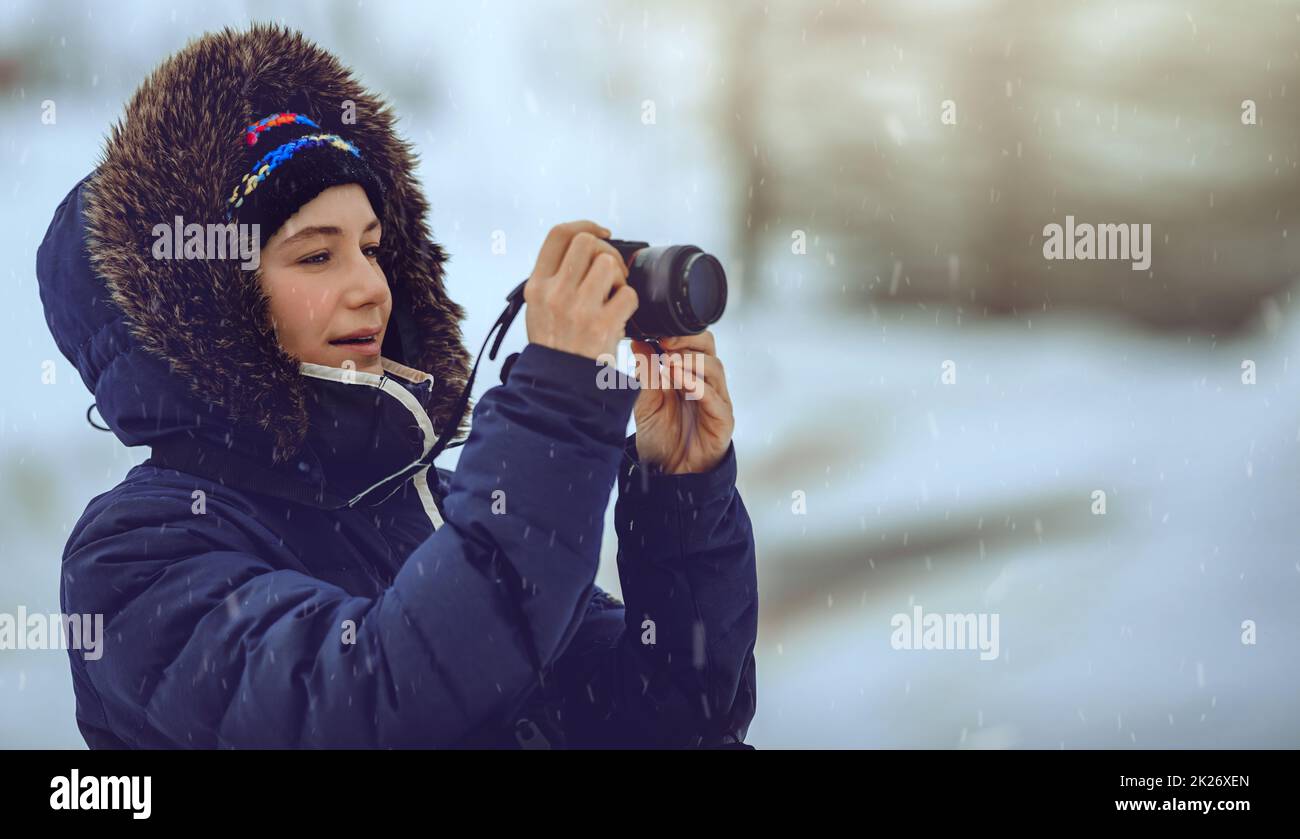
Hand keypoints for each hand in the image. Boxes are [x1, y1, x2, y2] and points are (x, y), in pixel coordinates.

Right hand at [523, 220, 637, 361]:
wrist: (558, 386)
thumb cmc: (553, 347)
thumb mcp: (538, 308)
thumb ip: (554, 278)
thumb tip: (584, 251)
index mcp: (537, 285)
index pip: (559, 235)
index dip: (584, 224)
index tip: (600, 232)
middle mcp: (555, 292)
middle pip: (587, 242)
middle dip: (606, 251)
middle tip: (611, 271)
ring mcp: (578, 308)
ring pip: (609, 263)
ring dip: (619, 276)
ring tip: (614, 295)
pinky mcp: (602, 324)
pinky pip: (628, 294)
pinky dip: (630, 301)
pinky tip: (621, 314)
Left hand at [630, 330, 734, 474]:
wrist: (667, 472)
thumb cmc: (660, 437)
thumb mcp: (646, 401)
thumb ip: (645, 373)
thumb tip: (638, 342)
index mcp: (688, 375)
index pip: (694, 344)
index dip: (680, 336)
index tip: (658, 334)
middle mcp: (705, 384)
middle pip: (709, 350)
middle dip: (689, 342)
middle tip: (666, 343)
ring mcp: (716, 401)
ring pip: (715, 370)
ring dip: (692, 363)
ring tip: (670, 363)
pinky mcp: (722, 421)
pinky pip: (717, 400)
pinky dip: (700, 388)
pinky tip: (684, 384)